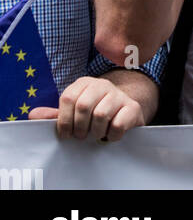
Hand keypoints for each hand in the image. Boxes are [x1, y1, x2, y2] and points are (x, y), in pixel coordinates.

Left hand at [28, 76, 144, 141]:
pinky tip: (110, 135)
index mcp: (84, 83)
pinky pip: (118, 123)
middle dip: (79, 127)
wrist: (124, 112)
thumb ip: (55, 115)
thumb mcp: (74, 112)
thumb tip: (32, 115)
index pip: (68, 98)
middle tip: (81, 136)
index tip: (65, 134)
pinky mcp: (132, 107)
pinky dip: (111, 135)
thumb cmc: (94, 114)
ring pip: (101, 114)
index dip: (63, 120)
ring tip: (96, 135)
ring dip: (95, 132)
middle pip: (83, 105)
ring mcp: (119, 94)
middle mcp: (102, 85)